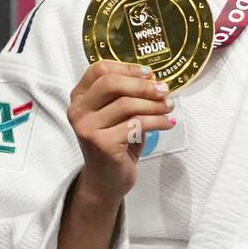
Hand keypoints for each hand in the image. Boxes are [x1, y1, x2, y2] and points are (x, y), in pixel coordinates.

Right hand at [67, 60, 175, 204]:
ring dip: (154, 104)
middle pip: (112, 84)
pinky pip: (136, 125)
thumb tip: (154, 79)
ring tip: (169, 107)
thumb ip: (128, 95)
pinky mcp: (102, 144)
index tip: (149, 73)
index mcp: (80, 98)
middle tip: (164, 90)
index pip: (100, 70)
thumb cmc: (115, 144)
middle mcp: (78, 110)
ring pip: (127, 104)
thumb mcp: (119, 115)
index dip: (127, 67)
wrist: (106, 180)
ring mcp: (87, 128)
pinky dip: (157, 122)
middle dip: (143, 85)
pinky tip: (167, 123)